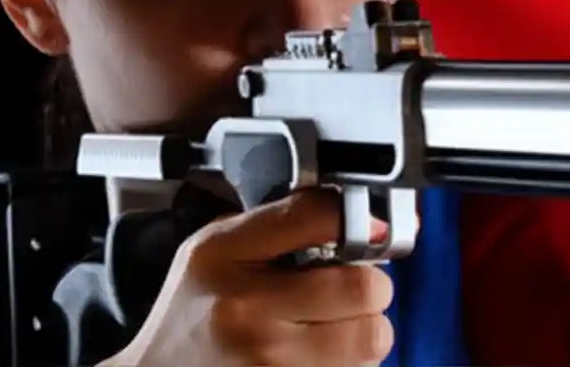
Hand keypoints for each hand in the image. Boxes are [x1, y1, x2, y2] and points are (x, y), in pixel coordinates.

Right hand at [100, 188, 395, 366]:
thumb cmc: (196, 309)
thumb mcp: (218, 247)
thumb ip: (284, 223)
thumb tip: (373, 221)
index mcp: (223, 257)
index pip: (315, 217)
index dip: (356, 221)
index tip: (367, 231)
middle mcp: (246, 313)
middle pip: (363, 287)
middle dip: (369, 286)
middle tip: (348, 289)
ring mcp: (268, 363)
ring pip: (372, 336)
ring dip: (365, 328)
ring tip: (331, 326)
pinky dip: (353, 362)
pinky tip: (320, 355)